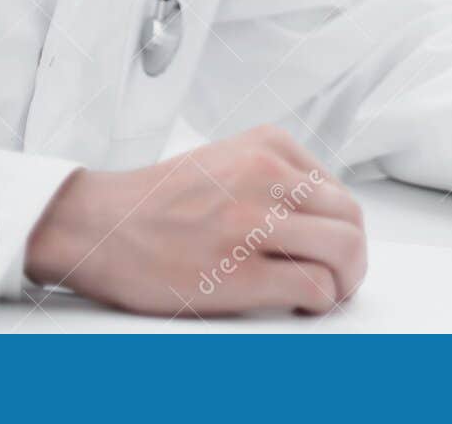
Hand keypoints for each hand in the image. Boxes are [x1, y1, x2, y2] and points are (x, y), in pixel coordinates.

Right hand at [24, 125, 365, 316]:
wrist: (98, 225)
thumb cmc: (160, 202)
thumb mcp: (228, 161)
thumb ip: (277, 177)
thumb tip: (327, 215)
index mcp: (268, 146)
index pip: (339, 190)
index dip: (341, 227)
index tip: (325, 249)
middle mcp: (266, 175)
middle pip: (350, 218)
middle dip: (353, 255)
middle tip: (338, 278)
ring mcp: (252, 222)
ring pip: (344, 249)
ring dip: (345, 280)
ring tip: (325, 293)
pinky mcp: (239, 271)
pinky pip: (314, 286)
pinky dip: (320, 302)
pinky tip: (299, 305)